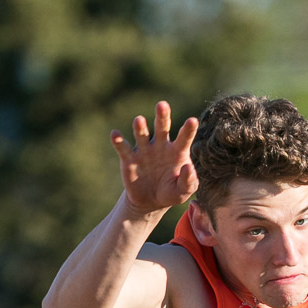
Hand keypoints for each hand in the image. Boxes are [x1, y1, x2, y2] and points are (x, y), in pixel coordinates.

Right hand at [110, 101, 197, 215]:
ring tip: (139, 121)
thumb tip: (187, 167)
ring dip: (140, 127)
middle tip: (162, 105)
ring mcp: (144, 150)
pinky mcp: (129, 159)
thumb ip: (188, 181)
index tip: (193, 121)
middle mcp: (160, 145)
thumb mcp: (184, 191)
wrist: (150, 202)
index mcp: (177, 151)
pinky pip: (123, 148)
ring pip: (142, 134)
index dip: (188, 129)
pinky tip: (115, 134)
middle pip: (162, 127)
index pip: (184, 137)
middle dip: (162, 116)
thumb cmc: (171, 193)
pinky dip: (118, 141)